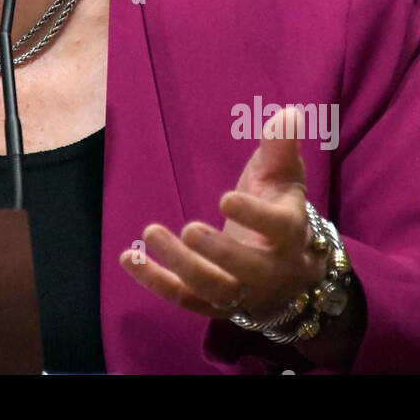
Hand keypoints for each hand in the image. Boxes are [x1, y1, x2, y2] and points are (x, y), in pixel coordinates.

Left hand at [119, 106, 327, 326]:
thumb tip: (286, 113)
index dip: (255, 217)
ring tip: (150, 232)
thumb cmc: (282, 210)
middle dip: (218, 254)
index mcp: (292, 236)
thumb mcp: (284, 178)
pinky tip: (127, 259)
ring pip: (213, 289)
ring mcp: (243, 294)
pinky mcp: (215, 305)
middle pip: (248, 271)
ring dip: (180, 266)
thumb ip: (280, 148)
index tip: (226, 198)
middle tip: (188, 229)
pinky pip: (185, 299)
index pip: (279, 229)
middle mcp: (271, 272)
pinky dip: (155, 281)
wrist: (292, 270)